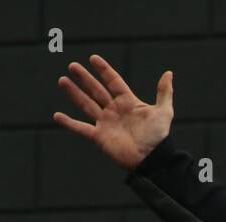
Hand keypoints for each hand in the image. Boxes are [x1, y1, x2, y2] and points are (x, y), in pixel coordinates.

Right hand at [53, 54, 173, 171]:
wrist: (153, 159)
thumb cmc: (159, 137)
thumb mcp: (164, 112)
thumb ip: (164, 92)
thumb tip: (168, 73)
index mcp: (128, 102)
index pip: (113, 82)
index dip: (104, 70)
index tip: (93, 58)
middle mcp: (115, 111)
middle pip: (97, 90)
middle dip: (85, 78)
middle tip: (72, 66)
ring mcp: (106, 123)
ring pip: (86, 104)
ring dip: (74, 93)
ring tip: (62, 80)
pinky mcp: (100, 137)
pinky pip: (81, 129)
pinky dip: (69, 123)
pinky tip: (57, 116)